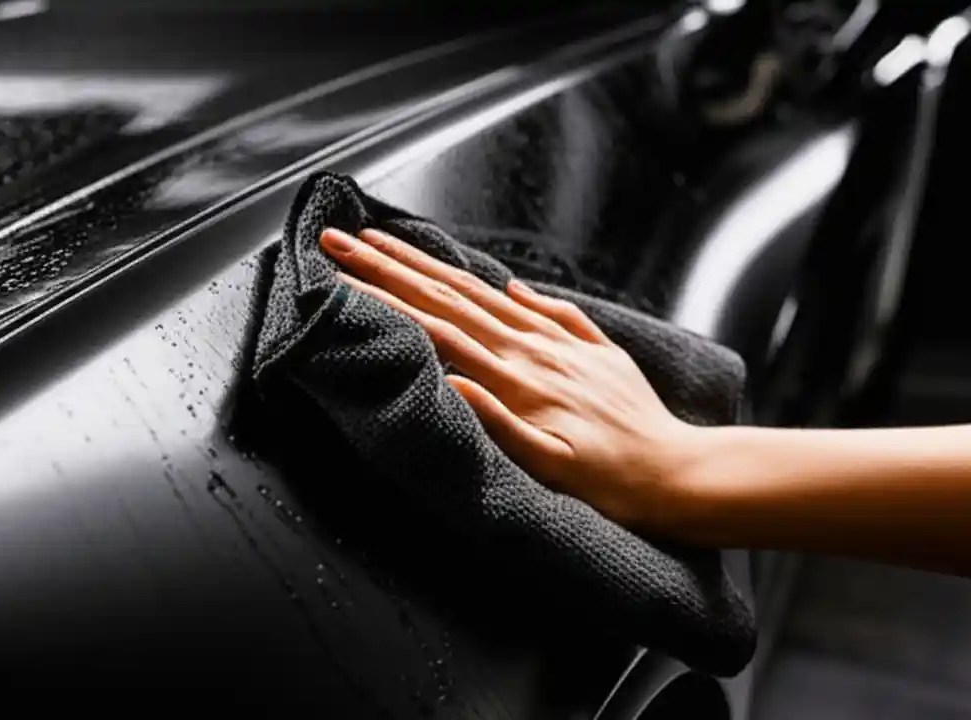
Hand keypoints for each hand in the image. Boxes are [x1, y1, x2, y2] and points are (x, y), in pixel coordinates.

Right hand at [318, 227, 705, 534]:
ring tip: (394, 243)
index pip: (436, 327)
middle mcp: (536, 351)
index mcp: (519, 378)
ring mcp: (563, 345)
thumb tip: (453, 381)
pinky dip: (517, 291)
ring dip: (435, 266)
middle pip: (451, 296)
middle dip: (391, 266)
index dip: (385, 298)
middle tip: (343, 239)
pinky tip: (503, 280)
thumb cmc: (611, 481)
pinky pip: (548, 309)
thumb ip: (499, 422)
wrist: (679, 474)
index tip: (342, 273)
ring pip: (488, 293)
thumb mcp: (550, 466)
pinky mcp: (591, 349)